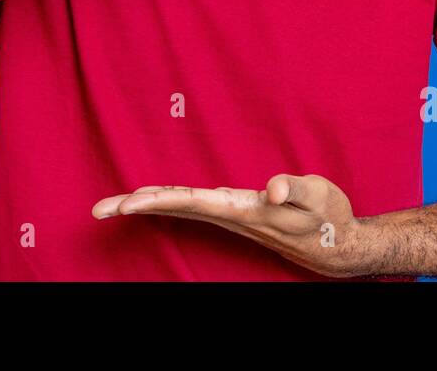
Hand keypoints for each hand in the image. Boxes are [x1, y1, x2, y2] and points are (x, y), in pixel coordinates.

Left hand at [91, 174, 376, 278]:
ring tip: (113, 204)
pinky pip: (192, 204)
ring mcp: (231, 215)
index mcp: (244, 209)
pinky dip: (167, 199)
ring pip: (180, 206)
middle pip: (174, 206)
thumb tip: (268, 188)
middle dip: (135, 206)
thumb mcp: (320, 196)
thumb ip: (294, 188)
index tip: (127, 203)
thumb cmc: (330, 218)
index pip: (191, 202)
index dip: (157, 200)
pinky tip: (152, 198)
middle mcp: (230, 214)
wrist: (338, 247)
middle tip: (97, 210)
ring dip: (145, 203)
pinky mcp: (236, 212)